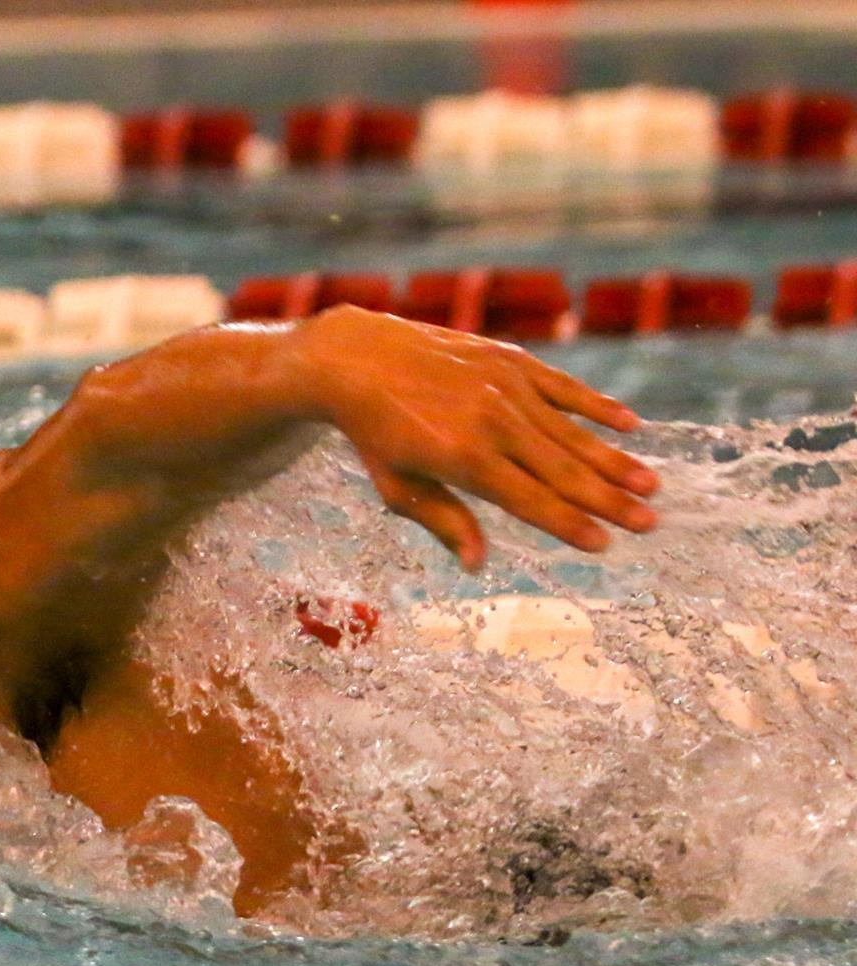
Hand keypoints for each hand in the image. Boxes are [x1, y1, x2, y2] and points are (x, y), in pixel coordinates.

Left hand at [292, 306, 655, 569]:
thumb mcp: (398, 486)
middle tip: (650, 522)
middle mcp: (491, 421)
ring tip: (650, 485)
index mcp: (464, 459)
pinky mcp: (509, 359)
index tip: (604, 544)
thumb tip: (478, 564)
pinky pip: (562, 386)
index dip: (569, 524)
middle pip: (562, 470)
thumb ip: (444, 520)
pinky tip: (630, 425)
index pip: (530, 500)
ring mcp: (504, 386)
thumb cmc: (375, 434)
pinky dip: (597, 406)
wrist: (358, 359)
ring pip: (571, 431)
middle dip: (608, 500)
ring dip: (614, 459)